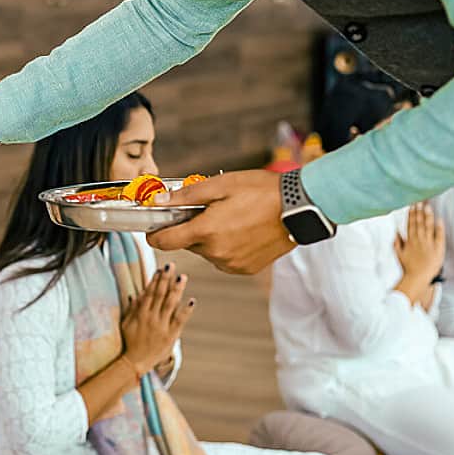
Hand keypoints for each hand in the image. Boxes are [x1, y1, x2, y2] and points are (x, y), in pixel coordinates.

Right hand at [118, 263, 195, 377]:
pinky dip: (186, 310)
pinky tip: (192, 300)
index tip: (160, 269)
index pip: (149, 292)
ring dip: (177, 289)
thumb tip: (137, 294)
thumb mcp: (126, 323)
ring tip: (182, 277)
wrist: (135, 362)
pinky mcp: (171, 335)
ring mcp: (162, 326)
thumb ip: (132, 308)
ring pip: (170, 304)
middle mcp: (152, 318)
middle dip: (166, 279)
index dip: (155, 280)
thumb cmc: (129, 341)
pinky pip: (180, 320)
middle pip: (160, 294)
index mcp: (140, 314)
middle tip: (171, 266)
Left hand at [146, 170, 295, 274]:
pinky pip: (223, 259)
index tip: (154, 227)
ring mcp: (231, 264)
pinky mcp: (245, 269)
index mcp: (206, 232)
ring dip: (209, 239)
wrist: (300, 208)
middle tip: (207, 210)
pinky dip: (225, 247)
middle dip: (191, 229)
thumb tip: (158, 201)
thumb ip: (185, 196)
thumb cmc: (260, 191)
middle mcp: (216, 253)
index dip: (155, 234)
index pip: (164, 242)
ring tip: (230, 218)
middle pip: (187, 244)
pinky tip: (240, 231)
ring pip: (206, 252)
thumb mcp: (220, 185)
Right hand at [394, 202, 444, 297]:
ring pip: (427, 227)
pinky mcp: (438, 249)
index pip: (410, 224)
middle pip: (419, 223)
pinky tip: (439, 220)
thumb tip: (395, 233)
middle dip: (419, 211)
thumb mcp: (399, 254)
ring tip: (428, 206)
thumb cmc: (409, 267)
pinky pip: (439, 237)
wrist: (418, 278)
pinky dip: (439, 228)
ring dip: (427, 216)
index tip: (412, 205)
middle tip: (420, 200)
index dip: (411, 214)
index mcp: (410, 241)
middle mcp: (419, 240)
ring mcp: (428, 244)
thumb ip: (397, 242)